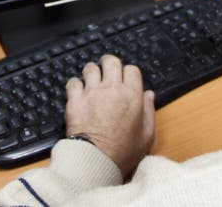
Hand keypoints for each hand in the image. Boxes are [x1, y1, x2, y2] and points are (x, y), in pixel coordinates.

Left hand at [65, 54, 154, 177]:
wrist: (95, 161)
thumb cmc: (122, 152)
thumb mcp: (146, 135)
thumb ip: (149, 111)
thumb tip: (149, 94)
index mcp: (131, 95)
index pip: (132, 69)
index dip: (129, 73)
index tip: (126, 80)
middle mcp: (111, 89)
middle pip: (110, 61)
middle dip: (109, 63)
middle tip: (107, 70)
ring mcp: (91, 92)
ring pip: (90, 68)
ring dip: (92, 73)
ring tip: (92, 81)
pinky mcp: (74, 100)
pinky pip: (73, 82)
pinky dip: (75, 85)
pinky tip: (78, 92)